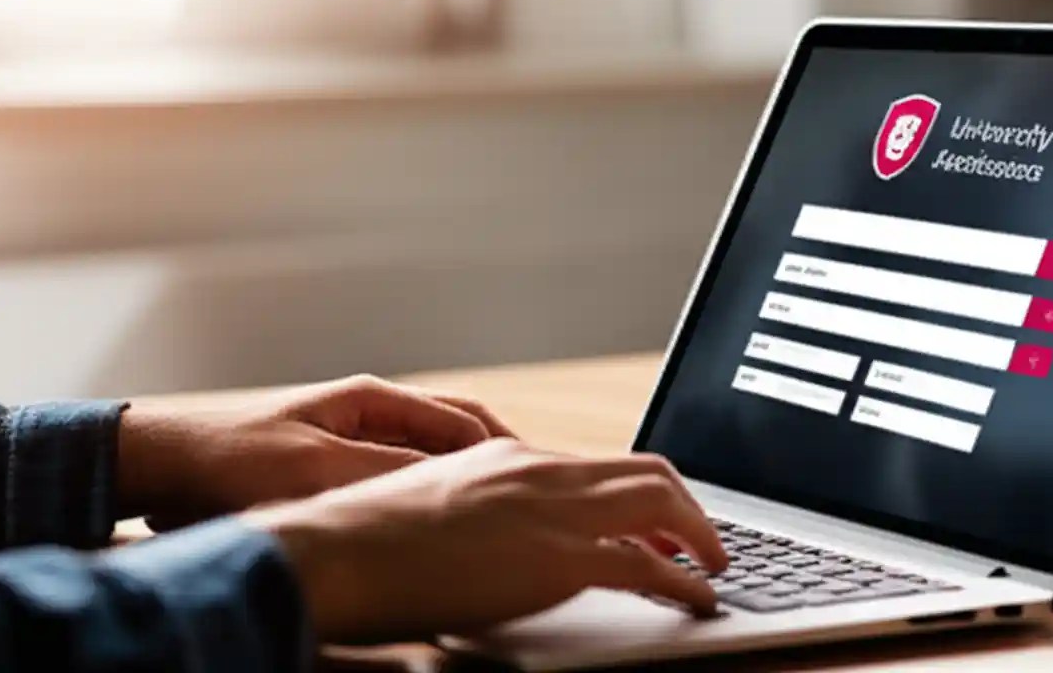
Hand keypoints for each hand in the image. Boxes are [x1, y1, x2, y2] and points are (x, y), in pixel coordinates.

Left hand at [118, 374, 513, 527]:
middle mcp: (371, 412)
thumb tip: (457, 482)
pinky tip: (440, 521)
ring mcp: (356, 437)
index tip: (538, 479)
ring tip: (499, 509)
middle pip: (456, 431)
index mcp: (373, 399)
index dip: (505, 449)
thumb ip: (390, 472)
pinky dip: (431, 491)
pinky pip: (403, 475)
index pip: (462, 421)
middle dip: (497, 458)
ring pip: (431, 454)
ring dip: (465, 477)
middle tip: (535, 492)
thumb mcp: (319, 468)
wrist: (169, 464)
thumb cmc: (235, 458)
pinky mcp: (339, 465)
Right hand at [243, 438, 727, 641]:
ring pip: (659, 502)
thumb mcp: (434, 506)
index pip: (598, 463)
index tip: (657, 518)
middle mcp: (541, 469)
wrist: (339, 552)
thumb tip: (501, 537)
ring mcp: (554, 509)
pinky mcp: (560, 558)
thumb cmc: (367, 541)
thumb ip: (479, 510)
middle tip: (701, 540)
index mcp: (509, 455)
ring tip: (713, 565)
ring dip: (697, 535)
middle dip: (684, 505)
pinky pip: (648, 565)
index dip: (640, 490)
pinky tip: (697, 598)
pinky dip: (684, 581)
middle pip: (645, 470)